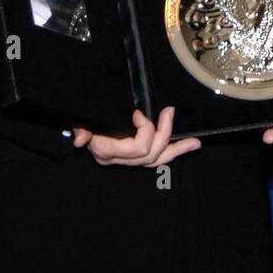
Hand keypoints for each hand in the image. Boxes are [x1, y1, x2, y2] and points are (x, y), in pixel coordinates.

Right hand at [72, 107, 200, 166]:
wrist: (77, 130)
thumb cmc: (82, 121)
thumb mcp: (79, 122)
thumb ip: (81, 129)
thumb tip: (80, 138)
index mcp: (106, 151)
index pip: (137, 148)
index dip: (144, 130)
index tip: (138, 113)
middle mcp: (118, 159)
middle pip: (150, 154)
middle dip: (164, 133)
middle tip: (169, 112)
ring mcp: (126, 161)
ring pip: (156, 161)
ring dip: (177, 149)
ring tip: (195, 143)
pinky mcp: (134, 158)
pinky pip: (156, 159)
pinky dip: (174, 152)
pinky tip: (190, 146)